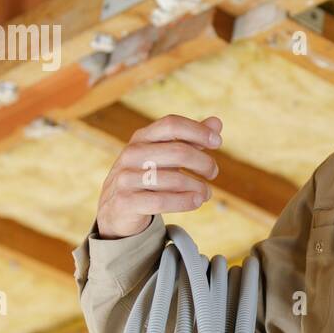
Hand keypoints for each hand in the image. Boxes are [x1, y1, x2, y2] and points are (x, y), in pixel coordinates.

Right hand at [95, 114, 222, 239]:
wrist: (116, 210)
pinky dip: (185, 202)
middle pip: (179, 152)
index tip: (217, 142)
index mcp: (141, 138)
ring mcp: (126, 178)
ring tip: (206, 193)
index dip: (198, 131)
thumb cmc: (146, 177)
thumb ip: (190, 139)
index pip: (172, 124)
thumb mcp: (165, 155)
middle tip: (213, 173)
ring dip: (198, 187)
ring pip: (174, 179)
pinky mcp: (126, 202)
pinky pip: (162, 201)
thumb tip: (217, 122)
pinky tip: (196, 202)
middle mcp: (131, 154)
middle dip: (204, 163)